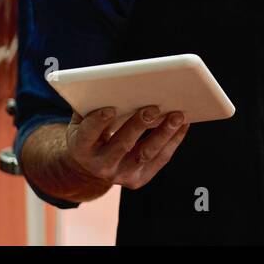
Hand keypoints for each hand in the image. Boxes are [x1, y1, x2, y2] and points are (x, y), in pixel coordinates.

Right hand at [65, 104, 188, 190]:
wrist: (90, 167)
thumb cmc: (89, 132)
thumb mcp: (81, 120)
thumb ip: (90, 105)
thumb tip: (111, 84)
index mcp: (81, 148)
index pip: (88, 134)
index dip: (98, 122)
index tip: (110, 108)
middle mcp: (99, 165)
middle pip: (121, 145)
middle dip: (138, 126)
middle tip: (153, 108)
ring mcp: (120, 174)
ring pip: (145, 154)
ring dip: (163, 133)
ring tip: (177, 115)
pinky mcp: (138, 179)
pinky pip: (160, 159)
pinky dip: (173, 140)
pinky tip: (182, 124)